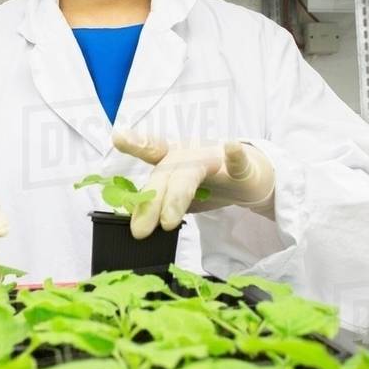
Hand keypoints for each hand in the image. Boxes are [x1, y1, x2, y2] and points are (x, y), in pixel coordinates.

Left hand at [111, 130, 275, 238]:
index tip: (118, 138)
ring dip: (178, 196)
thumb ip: (159, 204)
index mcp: (171, 158)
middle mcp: (188, 154)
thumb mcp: (178, 194)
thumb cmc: (207, 183)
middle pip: (165, 175)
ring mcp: (213, 158)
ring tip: (168, 221)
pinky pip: (238, 163)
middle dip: (151, 203)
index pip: (150, 152)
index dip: (135, 144)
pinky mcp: (241, 168)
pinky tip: (231, 147)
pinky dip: (235, 156)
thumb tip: (136, 226)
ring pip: (191, 175)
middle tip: (140, 231)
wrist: (250, 178)